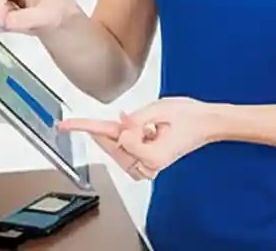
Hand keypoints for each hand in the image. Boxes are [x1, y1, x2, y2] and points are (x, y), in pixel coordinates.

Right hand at [0, 0, 74, 34]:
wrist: (56, 18)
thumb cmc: (55, 10)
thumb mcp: (46, 16)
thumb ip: (25, 18)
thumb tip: (5, 21)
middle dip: (6, 17)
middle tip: (26, 16)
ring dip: (8, 21)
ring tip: (25, 16)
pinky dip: (8, 23)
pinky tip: (20, 18)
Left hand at [62, 98, 219, 180]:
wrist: (207, 124)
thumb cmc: (190, 117)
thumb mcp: (161, 109)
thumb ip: (136, 119)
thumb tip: (120, 123)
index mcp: (153, 156)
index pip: (117, 139)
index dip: (97, 127)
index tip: (68, 125)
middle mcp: (149, 166)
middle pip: (114, 146)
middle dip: (118, 128)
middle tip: (132, 117)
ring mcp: (147, 167)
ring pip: (117, 150)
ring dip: (123, 133)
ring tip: (149, 124)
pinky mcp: (146, 163)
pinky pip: (125, 152)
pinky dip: (128, 137)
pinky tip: (146, 130)